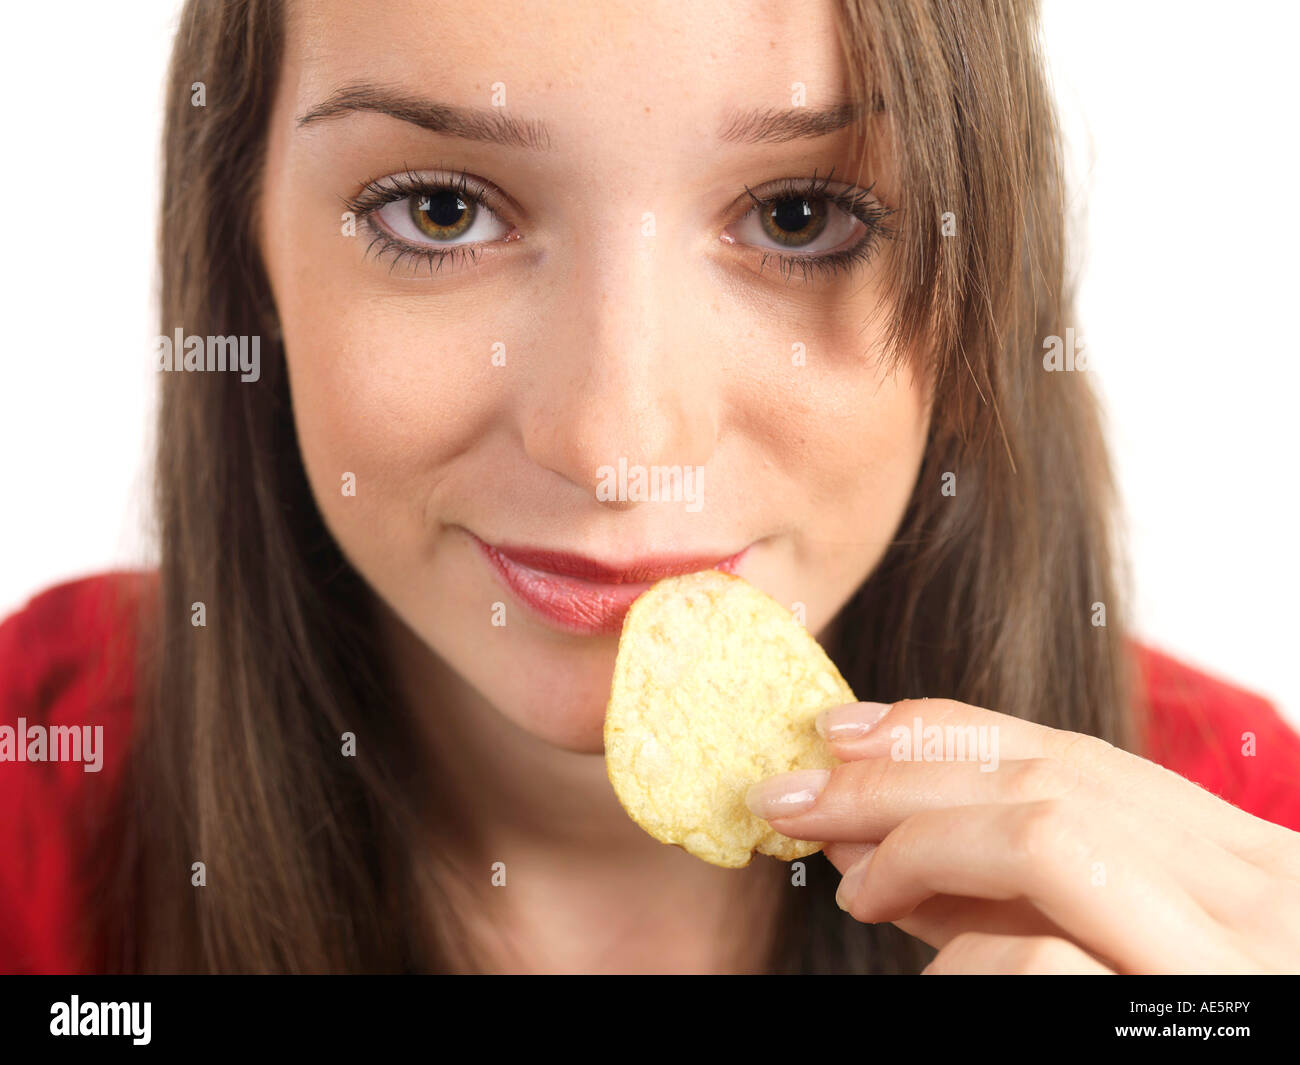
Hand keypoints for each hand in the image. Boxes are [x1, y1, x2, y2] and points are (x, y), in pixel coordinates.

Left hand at [745, 698, 1299, 972]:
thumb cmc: (1144, 1026)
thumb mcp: (1086, 956)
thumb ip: (992, 898)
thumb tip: (863, 838)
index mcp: (1241, 865)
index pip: (1076, 757)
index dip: (943, 734)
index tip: (842, 732)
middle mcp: (1263, 894)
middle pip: (1047, 781)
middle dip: (897, 778)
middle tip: (793, 796)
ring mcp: (1238, 962)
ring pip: (1044, 841)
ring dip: (918, 848)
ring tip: (854, 888)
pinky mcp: (1186, 1020)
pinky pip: (1042, 957)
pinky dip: (963, 957)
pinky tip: (934, 977)